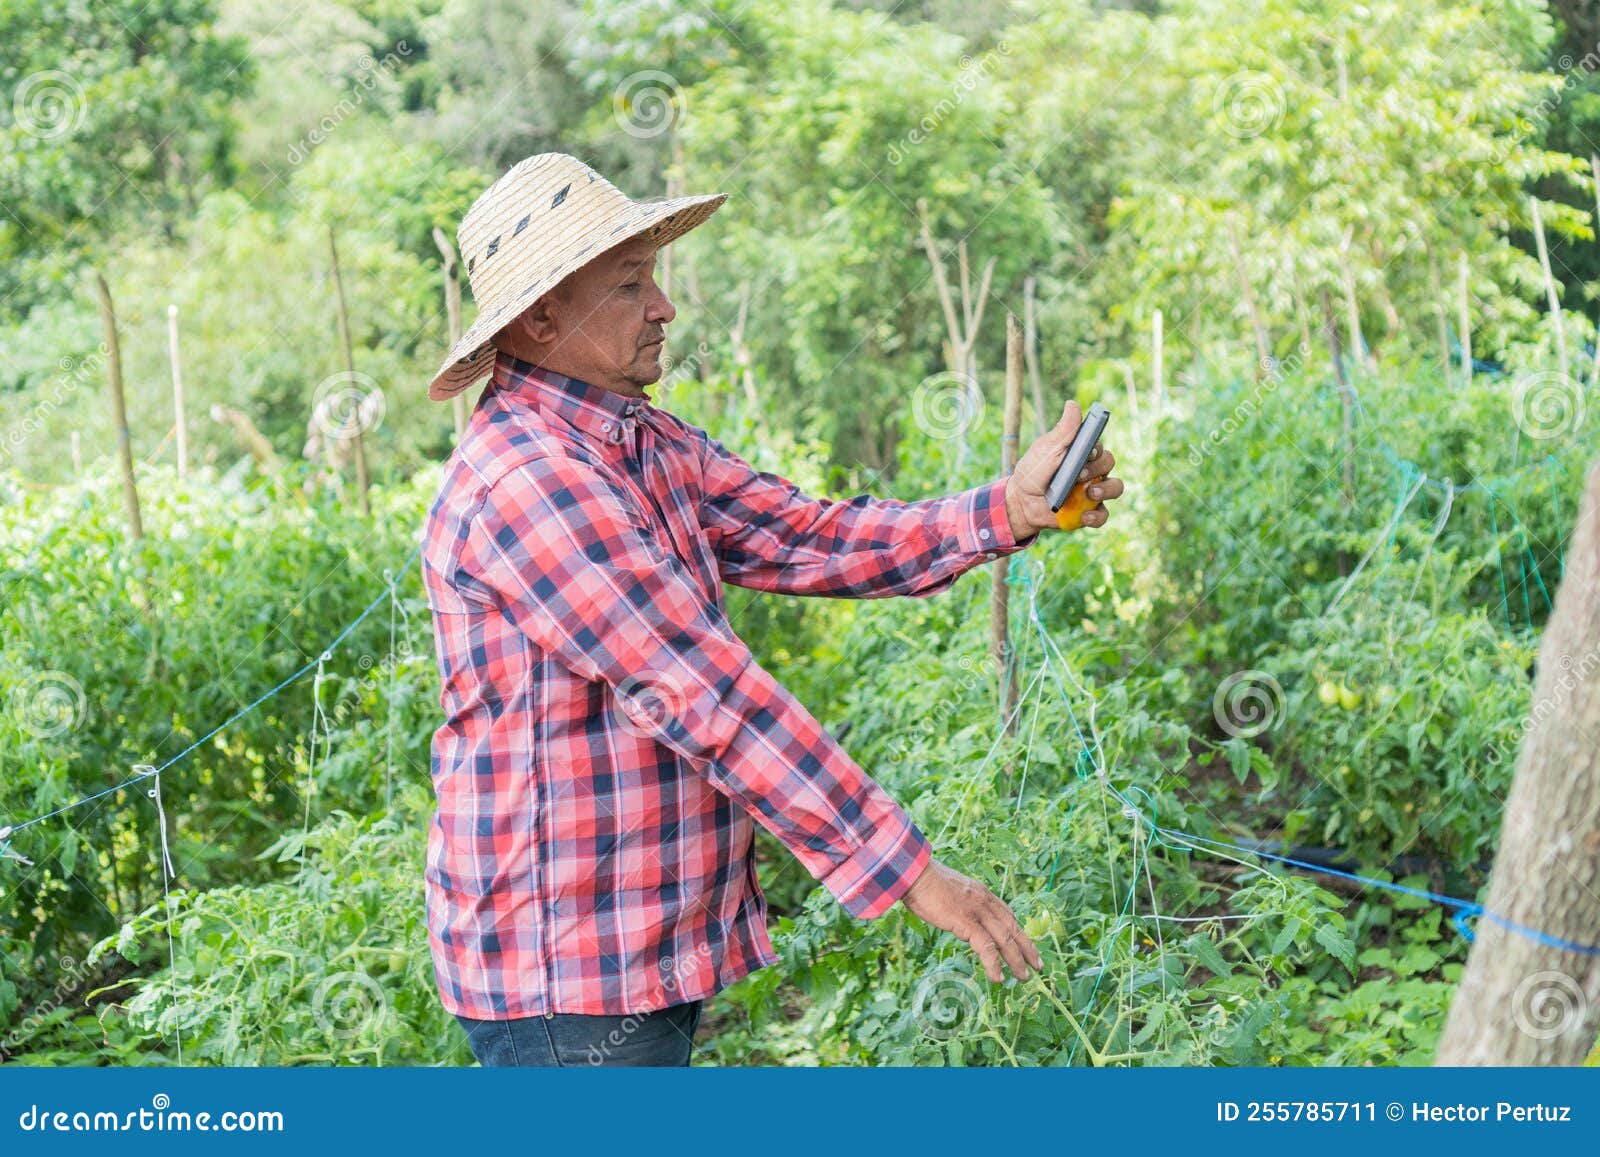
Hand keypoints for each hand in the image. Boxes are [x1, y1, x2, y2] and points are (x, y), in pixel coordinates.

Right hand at [900, 858, 1042, 982]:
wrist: (913, 873)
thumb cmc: (925, 882)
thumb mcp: (952, 891)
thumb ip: (962, 904)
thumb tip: (961, 918)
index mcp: (982, 893)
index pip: (1008, 915)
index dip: (1020, 933)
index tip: (1028, 946)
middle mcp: (985, 901)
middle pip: (1013, 928)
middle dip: (1027, 948)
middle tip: (1038, 966)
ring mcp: (977, 911)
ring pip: (1005, 939)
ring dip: (1016, 960)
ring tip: (1023, 977)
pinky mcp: (965, 922)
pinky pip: (986, 947)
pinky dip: (994, 964)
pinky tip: (998, 978)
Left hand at [1006, 400, 1123, 538]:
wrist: (1022, 502)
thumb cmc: (1034, 472)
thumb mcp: (1045, 451)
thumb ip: (1063, 432)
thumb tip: (1073, 404)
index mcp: (1082, 452)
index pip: (1098, 445)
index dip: (1096, 448)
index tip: (1087, 451)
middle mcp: (1092, 470)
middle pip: (1109, 463)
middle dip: (1097, 467)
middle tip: (1079, 474)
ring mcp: (1093, 491)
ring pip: (1115, 487)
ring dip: (1107, 489)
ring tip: (1091, 493)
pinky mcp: (1089, 512)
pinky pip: (1103, 514)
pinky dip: (1097, 515)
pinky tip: (1085, 515)